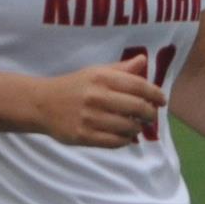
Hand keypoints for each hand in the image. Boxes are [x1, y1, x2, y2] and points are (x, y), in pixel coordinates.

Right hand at [36, 53, 165, 147]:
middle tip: (151, 115)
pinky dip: (125, 140)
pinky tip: (125, 136)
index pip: (138, 86)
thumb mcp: (96, 72)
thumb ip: (121, 69)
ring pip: (128, 127)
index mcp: (102, 78)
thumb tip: (143, 61)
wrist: (42, 103)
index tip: (162, 100)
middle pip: (137, 108)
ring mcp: (90, 118)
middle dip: (149, 113)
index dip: (155, 94)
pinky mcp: (84, 136)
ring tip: (136, 125)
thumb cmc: (74, 86)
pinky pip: (115, 142)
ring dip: (137, 128)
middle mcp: (97, 97)